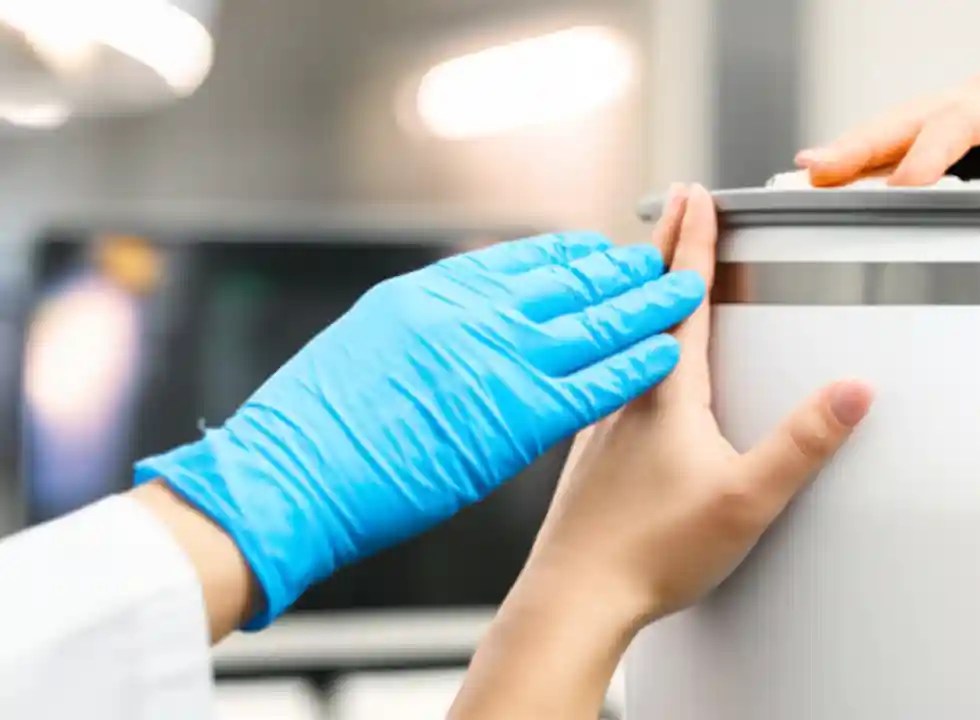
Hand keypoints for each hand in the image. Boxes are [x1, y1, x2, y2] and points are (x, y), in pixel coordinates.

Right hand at [135, 232, 706, 628]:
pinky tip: (666, 351)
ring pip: (593, 322)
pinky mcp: (517, 416)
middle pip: (570, 281)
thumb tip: (461, 317)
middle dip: (620, 272)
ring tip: (685, 291)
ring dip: (644, 305)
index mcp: (436, 292)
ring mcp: (499, 361)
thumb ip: (427, 324)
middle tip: (661, 261)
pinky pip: (593, 383)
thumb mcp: (369, 341)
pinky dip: (633, 365)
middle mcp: (475, 314)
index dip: (573, 257)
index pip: (526, 262)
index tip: (600, 253)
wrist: (294, 475)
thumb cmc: (315, 423)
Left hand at [450, 186, 872, 719]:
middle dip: (663, 245)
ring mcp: (600, 419)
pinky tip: (623, 360)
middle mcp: (624, 394)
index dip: (693, 240)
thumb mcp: (747, 498)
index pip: (681, 296)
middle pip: (644, 301)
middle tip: (672, 204)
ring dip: (639, 290)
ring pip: (620, 333)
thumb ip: (803, 442)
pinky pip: (607, 369)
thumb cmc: (650, 552)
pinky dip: (621, 337)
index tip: (697, 194)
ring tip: (648, 265)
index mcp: (664, 392)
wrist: (574, 598)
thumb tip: (852, 390)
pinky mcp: (588, 448)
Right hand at [794, 76, 979, 190]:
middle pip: (911, 116)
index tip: (902, 186)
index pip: (961, 119)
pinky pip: (907, 145)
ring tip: (809, 174)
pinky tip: (840, 180)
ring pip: (901, 127)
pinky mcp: (959, 143)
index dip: (929, 151)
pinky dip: (871, 162)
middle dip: (861, 142)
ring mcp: (966, 120)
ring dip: (855, 150)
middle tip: (815, 171)